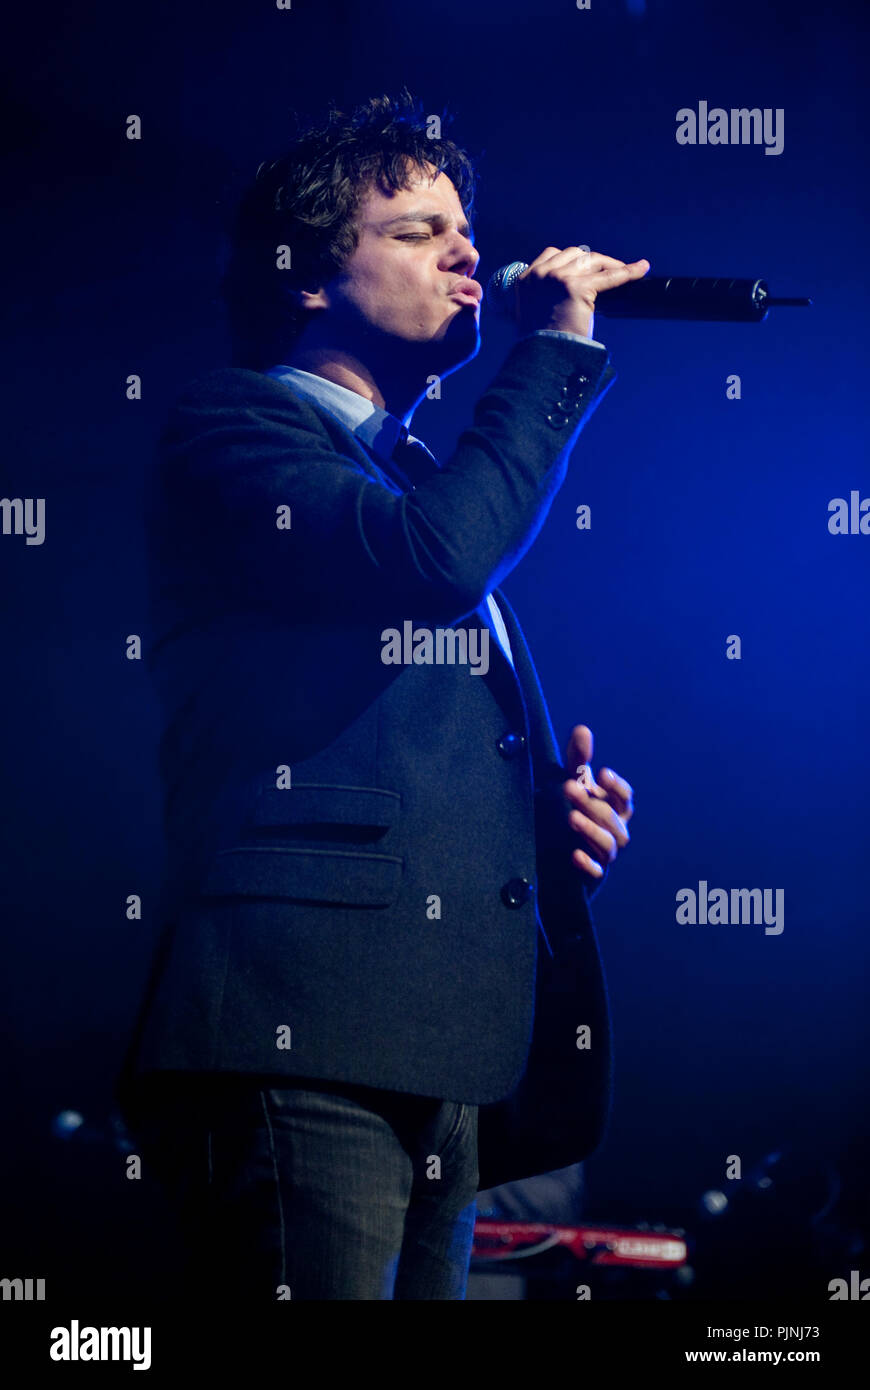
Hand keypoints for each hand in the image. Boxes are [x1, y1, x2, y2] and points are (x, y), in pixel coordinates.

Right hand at [514, 246, 649, 338]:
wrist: (543, 359)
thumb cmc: (541, 343)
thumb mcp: (534, 311)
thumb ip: (544, 294)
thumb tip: (568, 287)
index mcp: (526, 279)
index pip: (552, 254)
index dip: (572, 258)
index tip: (586, 266)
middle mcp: (540, 275)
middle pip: (573, 253)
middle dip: (593, 260)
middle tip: (609, 270)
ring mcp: (557, 279)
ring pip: (591, 260)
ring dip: (609, 264)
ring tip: (624, 270)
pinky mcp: (576, 288)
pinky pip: (609, 277)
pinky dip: (628, 272)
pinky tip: (641, 269)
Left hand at [560, 724, 632, 880]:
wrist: (562, 848)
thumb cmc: (575, 807)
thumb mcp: (575, 782)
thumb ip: (579, 759)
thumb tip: (582, 729)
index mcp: (616, 807)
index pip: (625, 797)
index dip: (616, 785)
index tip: (601, 772)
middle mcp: (616, 830)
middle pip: (611, 817)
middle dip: (591, 802)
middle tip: (568, 787)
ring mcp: (605, 852)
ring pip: (608, 844)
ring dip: (591, 830)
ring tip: (571, 817)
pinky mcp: (592, 872)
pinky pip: (597, 872)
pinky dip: (588, 864)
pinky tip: (574, 854)